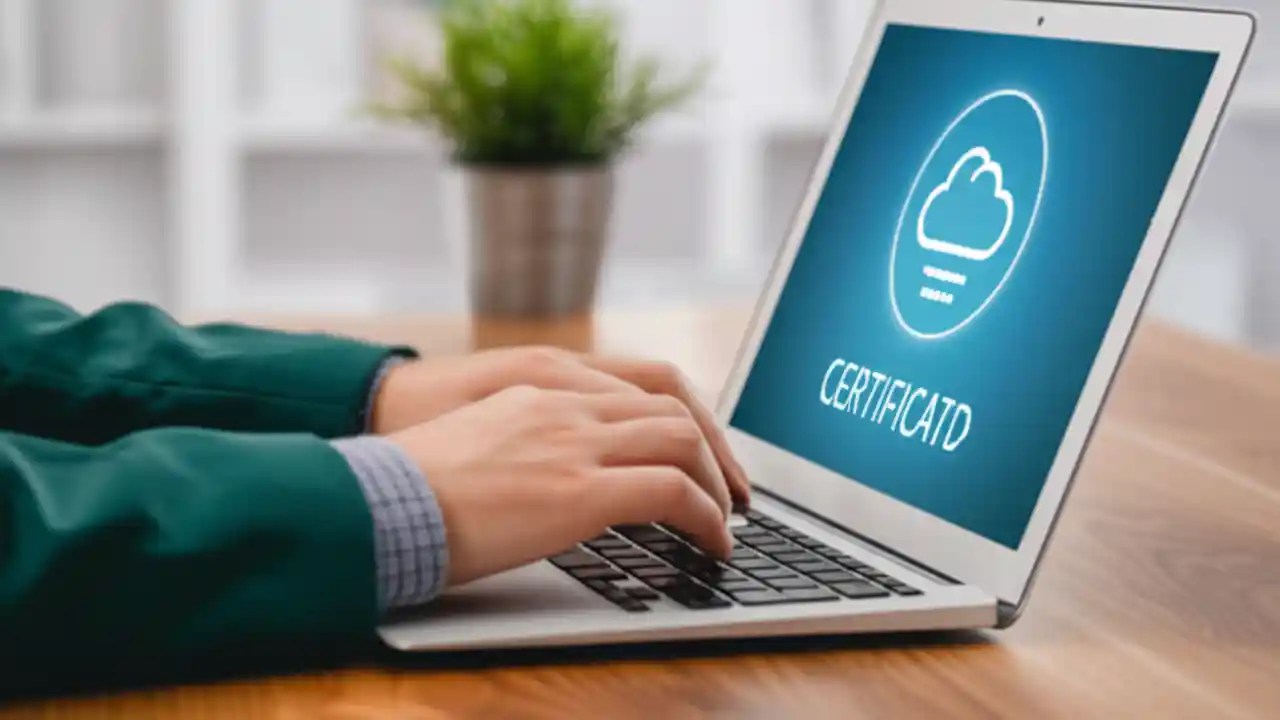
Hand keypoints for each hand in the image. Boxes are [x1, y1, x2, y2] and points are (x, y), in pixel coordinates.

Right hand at [389, 386, 734, 585]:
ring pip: (683, 440)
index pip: (644, 382)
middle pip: (675, 405)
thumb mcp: (478, 433)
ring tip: (724, 519)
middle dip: (715, 448)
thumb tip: (549, 468)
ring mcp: (576, 442)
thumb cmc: (412, 480)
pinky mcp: (580, 491)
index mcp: (542, 384)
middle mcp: (566, 401)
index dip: (688, 417)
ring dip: (716, 482)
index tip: (701, 450)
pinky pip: (672, 491)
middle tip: (730, 488)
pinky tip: (711, 542)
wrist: (377, 498)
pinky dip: (705, 516)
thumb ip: (525, 435)